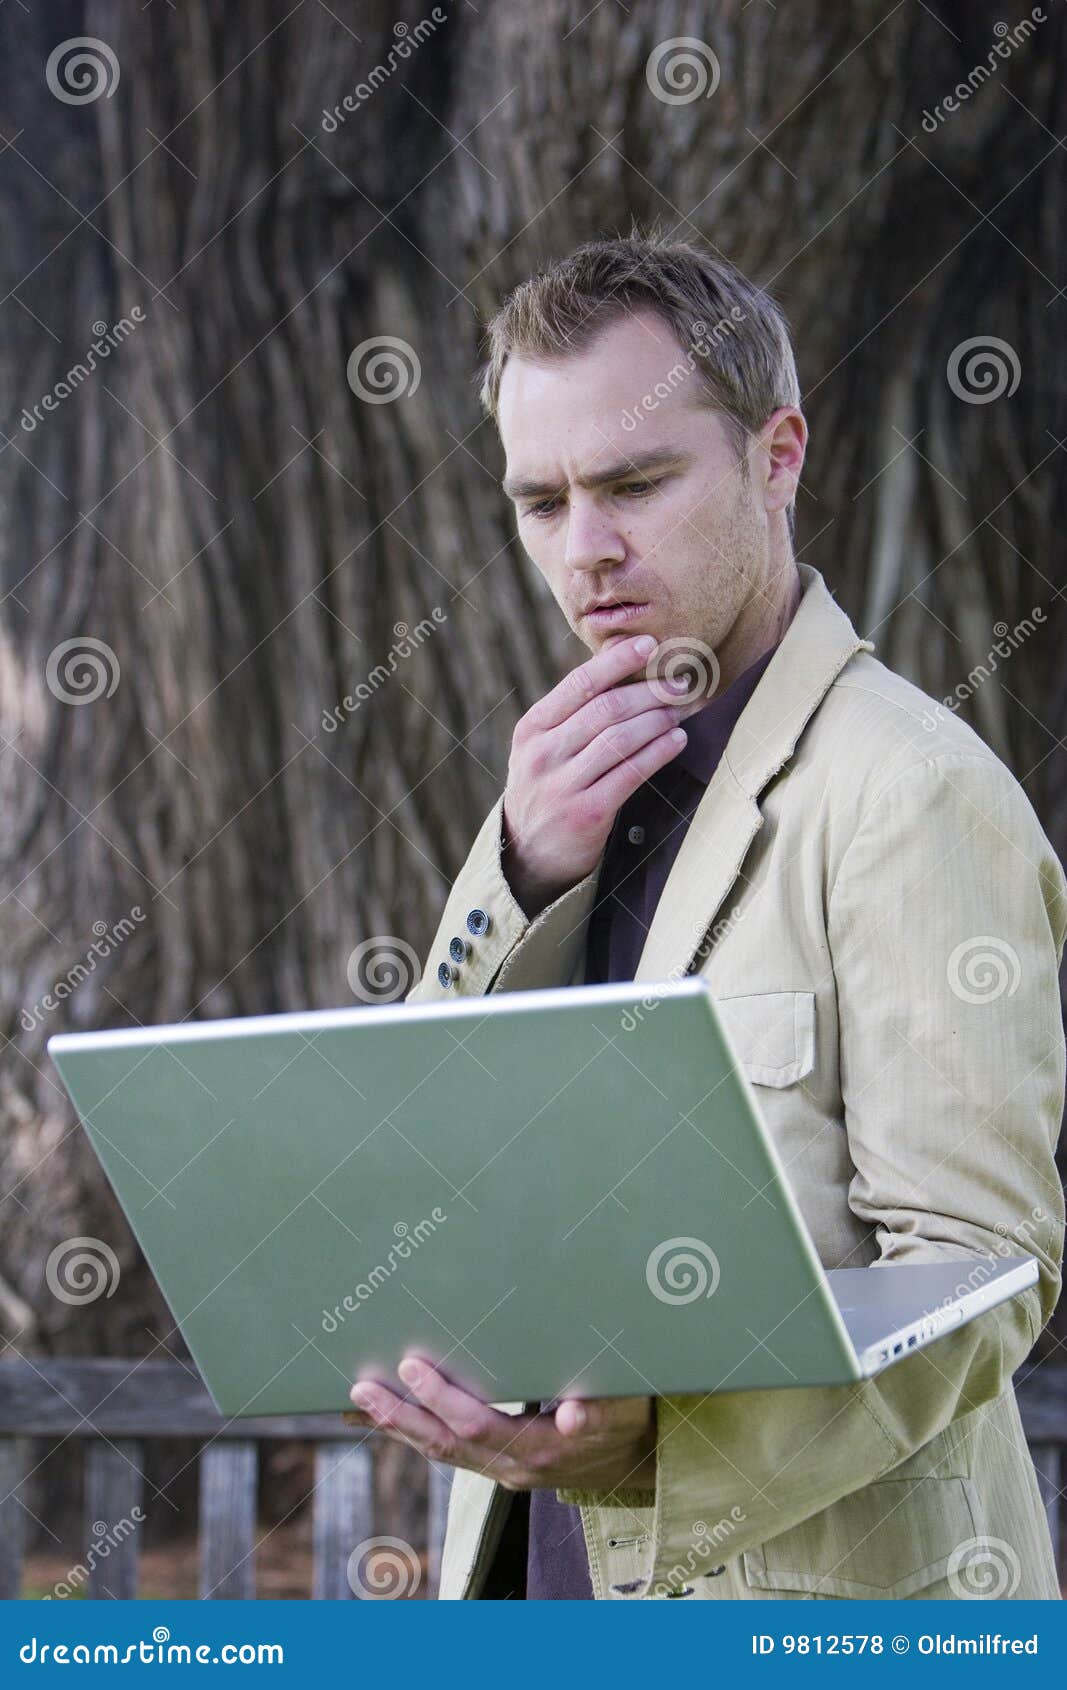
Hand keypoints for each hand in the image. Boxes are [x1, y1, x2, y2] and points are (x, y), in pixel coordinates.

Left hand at [343, 1354, 655, 1491]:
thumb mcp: (627, 1411)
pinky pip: (447, 1450)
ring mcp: (502, 1469)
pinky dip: (412, 1433)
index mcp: (539, 1450)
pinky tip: (383, 1417)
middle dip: (401, 1415)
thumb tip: (574, 1415)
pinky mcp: (497, 1462)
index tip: (412, 1367)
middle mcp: (513, 1466)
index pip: (479, 1426)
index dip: (442, 1399)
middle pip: (446, 1444)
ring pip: (441, 1452)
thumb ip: (602, 1413)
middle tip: (362, 1386)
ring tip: (356, 1401)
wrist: (640, 1462)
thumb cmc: (631, 1423)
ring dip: (397, 1426)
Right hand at [501, 633, 688, 917]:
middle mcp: (543, 754)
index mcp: (531, 728)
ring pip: (621, 738)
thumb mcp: (542, 748)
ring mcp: (563, 785)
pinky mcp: (587, 813)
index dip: (617, 660)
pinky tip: (677, 740)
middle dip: (650, 690)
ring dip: (659, 719)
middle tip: (681, 682)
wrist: (528, 855)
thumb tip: (626, 669)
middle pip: (607, 708)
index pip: (579, 684)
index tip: (649, 644)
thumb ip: (573, 715)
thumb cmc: (547, 789)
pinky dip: (659, 752)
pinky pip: (631, 773)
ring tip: (683, 709)